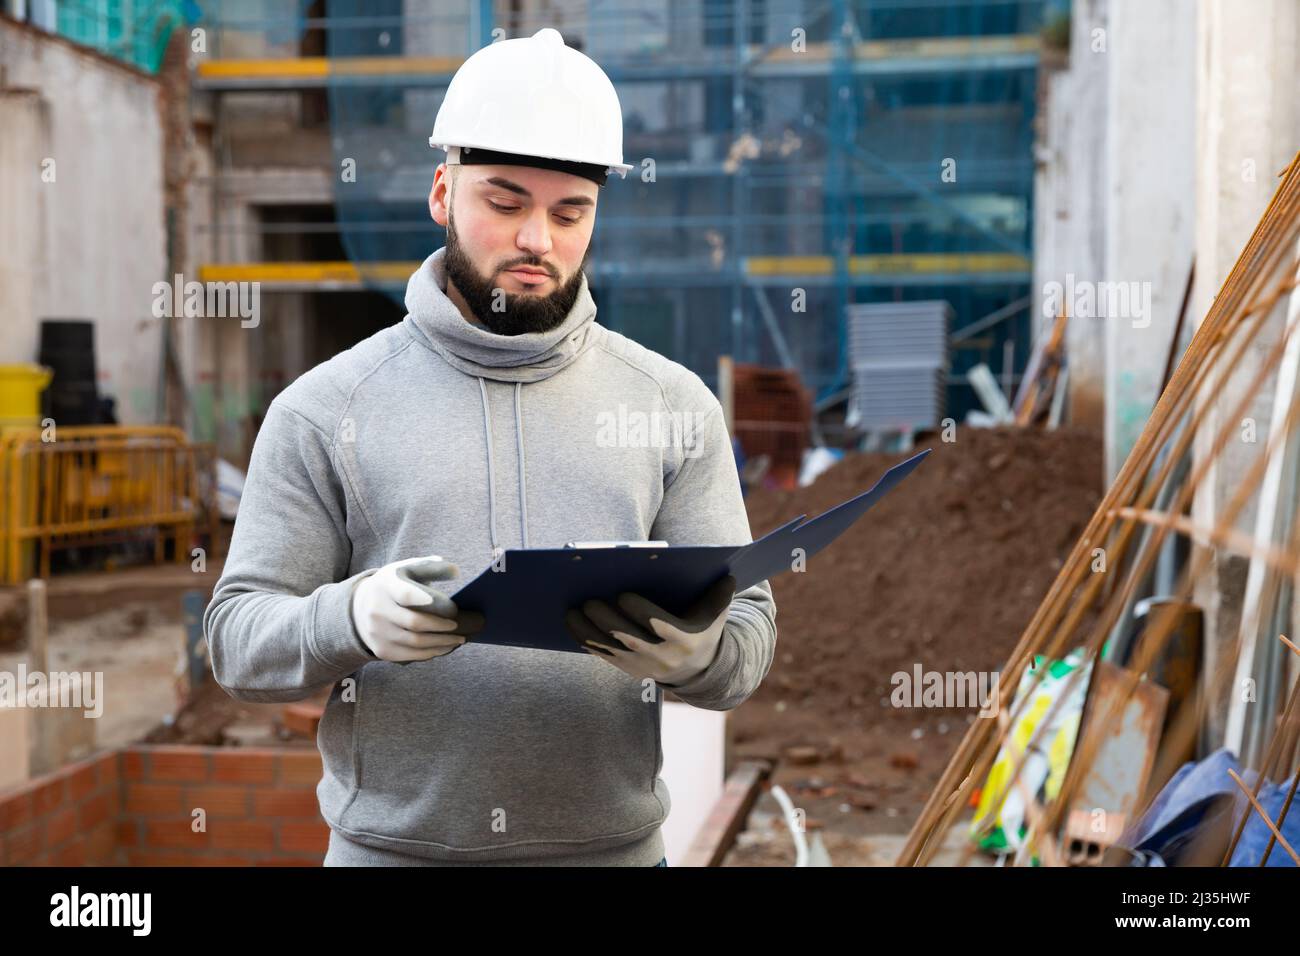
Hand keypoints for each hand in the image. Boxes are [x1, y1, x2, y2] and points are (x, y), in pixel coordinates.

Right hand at [350, 555, 484, 662]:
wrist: (360, 606)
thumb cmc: (395, 585)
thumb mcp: (408, 568)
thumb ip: (432, 567)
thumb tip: (455, 571)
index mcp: (386, 585)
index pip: (408, 595)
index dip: (433, 603)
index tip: (454, 608)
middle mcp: (377, 609)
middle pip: (414, 623)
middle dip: (442, 627)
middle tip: (459, 627)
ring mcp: (377, 632)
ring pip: (415, 643)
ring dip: (441, 643)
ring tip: (458, 639)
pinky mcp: (380, 649)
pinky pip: (410, 655)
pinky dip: (431, 653)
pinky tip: (444, 647)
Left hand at [565, 575, 735, 684]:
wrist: (699, 668)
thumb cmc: (703, 628)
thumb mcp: (716, 614)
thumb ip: (720, 595)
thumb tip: (728, 576)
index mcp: (683, 639)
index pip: (658, 626)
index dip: (638, 611)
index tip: (622, 594)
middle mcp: (661, 656)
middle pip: (627, 637)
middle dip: (605, 619)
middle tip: (588, 599)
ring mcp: (641, 665)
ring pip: (609, 648)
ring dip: (587, 630)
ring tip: (571, 611)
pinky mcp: (627, 668)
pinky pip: (602, 654)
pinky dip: (585, 639)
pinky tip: (571, 622)